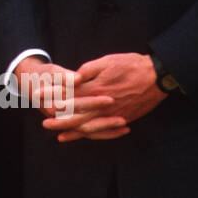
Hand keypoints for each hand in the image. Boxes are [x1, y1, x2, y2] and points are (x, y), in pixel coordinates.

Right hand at [14, 56, 127, 141]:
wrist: (33, 83)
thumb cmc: (45, 75)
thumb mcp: (52, 72)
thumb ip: (65, 76)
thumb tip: (78, 78)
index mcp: (53, 104)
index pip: (76, 105)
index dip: (93, 103)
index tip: (110, 99)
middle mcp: (59, 117)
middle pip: (83, 122)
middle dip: (104, 121)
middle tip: (123, 118)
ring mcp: (66, 122)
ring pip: (88, 131)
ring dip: (106, 130)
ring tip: (125, 126)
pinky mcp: (73, 123)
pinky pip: (90, 132)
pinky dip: (105, 132)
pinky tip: (121, 130)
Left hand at [47, 53, 165, 142]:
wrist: (158, 76)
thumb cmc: (132, 64)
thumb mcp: (107, 61)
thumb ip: (88, 69)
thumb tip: (75, 77)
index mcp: (96, 88)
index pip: (69, 94)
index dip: (53, 95)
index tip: (38, 95)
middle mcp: (103, 105)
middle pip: (76, 116)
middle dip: (59, 121)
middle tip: (45, 124)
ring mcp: (114, 114)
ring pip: (90, 127)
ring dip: (74, 131)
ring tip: (59, 135)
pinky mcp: (124, 118)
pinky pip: (106, 130)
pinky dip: (94, 135)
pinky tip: (85, 136)